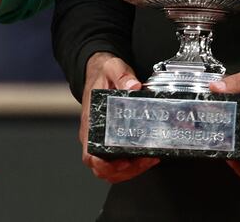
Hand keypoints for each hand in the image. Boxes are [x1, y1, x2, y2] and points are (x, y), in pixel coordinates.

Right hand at [79, 53, 158, 182]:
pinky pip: (118, 160)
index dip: (105, 164)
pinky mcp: (110, 139)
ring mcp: (101, 139)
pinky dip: (132, 164)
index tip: (122, 162)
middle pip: (102, 168)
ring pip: (111, 168)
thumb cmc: (102, 73)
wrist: (99, 70)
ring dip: (131, 170)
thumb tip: (134, 86)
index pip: (90, 154)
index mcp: (91, 122)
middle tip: (144, 161)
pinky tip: (146, 155)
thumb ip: (122, 75)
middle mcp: (93, 134)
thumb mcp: (112, 68)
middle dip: (125, 171)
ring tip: (148, 159)